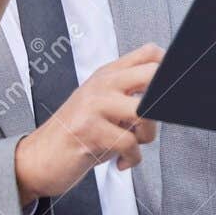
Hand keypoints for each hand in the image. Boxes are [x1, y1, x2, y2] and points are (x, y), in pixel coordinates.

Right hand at [14, 43, 162, 203]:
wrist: (37, 159)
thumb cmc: (76, 134)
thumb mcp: (104, 105)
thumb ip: (131, 94)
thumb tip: (172, 91)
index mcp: (108, 74)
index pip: (150, 53)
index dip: (172, 68)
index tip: (178, 89)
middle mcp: (102, 84)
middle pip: (154, 74)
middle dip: (164, 102)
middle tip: (153, 120)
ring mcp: (94, 106)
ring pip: (146, 112)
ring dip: (147, 136)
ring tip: (132, 144)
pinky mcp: (89, 131)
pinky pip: (130, 144)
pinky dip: (131, 159)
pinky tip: (121, 161)